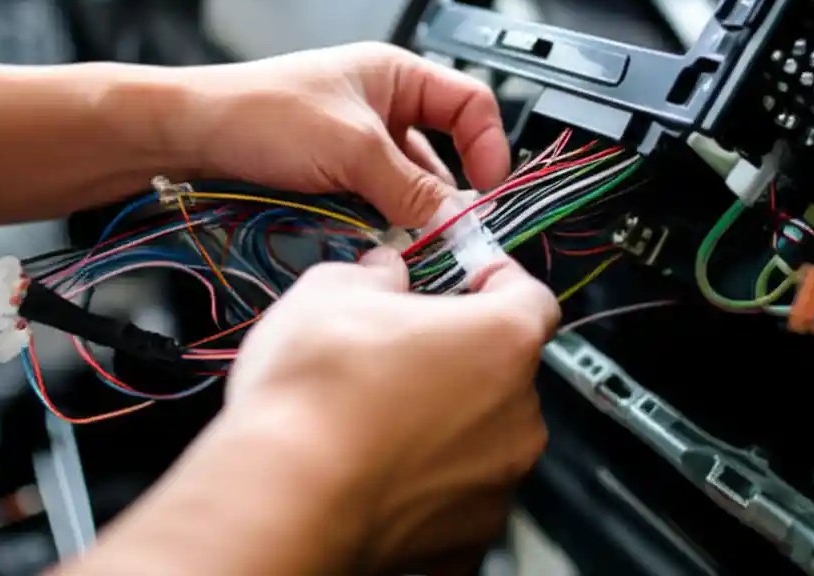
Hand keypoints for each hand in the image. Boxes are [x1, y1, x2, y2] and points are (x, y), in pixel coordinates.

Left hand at [172, 42, 507, 226]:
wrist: (190, 135)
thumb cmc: (260, 112)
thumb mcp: (351, 150)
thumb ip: (411, 188)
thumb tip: (458, 222)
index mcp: (397, 74)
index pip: (471, 105)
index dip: (488, 145)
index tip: (488, 190)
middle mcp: (382, 105)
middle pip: (440, 155)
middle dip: (440, 194)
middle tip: (444, 232)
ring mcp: (356, 141)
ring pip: (405, 186)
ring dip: (404, 212)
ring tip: (398, 235)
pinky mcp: (333, 173)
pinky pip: (373, 202)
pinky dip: (375, 220)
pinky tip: (367, 235)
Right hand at [226, 247, 559, 572]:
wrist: (281, 500)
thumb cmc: (312, 391)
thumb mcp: (329, 292)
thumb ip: (374, 275)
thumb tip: (383, 274)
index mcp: (503, 341)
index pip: (531, 297)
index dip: (498, 282)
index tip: (470, 278)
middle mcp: (518, 414)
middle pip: (505, 372)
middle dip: (461, 358)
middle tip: (399, 353)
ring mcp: (498, 483)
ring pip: (483, 437)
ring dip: (446, 423)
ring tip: (377, 420)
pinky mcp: (469, 538)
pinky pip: (456, 494)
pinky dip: (427, 481)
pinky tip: (375, 470)